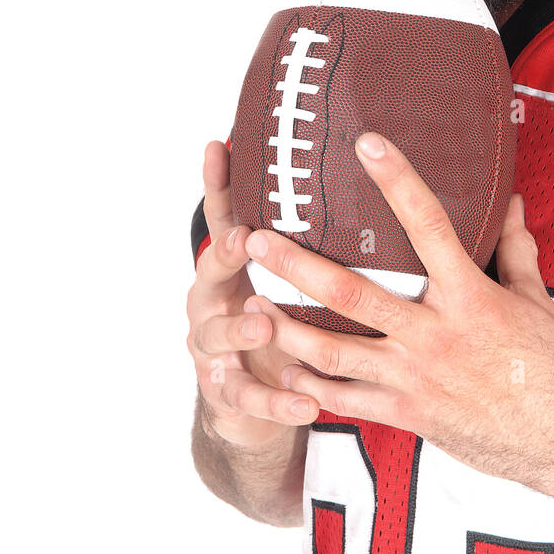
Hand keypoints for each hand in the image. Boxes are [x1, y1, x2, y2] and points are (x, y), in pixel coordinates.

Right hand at [185, 140, 318, 447]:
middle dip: (225, 255)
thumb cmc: (276, 324)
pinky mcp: (227, 394)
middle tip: (246, 240)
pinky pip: (249, 397)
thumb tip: (344, 177)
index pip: (222, 218)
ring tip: (263, 324)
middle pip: (209, 272)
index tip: (219, 148)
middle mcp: (211, 302)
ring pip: (217, 335)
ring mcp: (212, 349)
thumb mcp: (282, 279)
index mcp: (228, 268)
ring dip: (240, 328)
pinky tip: (306, 404)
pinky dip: (276, 402)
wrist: (246, 404)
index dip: (217, 184)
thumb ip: (303, 239)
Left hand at [241, 132, 553, 487]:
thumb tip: (511, 201)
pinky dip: (310, 385)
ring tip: (250, 302)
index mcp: (468, 295)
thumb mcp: (535, 298)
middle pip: (351, 293)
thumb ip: (513, 247)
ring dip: (286, 327)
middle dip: (296, 266)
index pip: (428, 224)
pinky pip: (347, 400)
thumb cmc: (552, 365)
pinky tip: (283, 364)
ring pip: (333, 351)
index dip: (397, 179)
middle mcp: (433, 334)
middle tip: (256, 240)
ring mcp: (415, 377)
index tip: (367, 143)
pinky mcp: (407, 413)